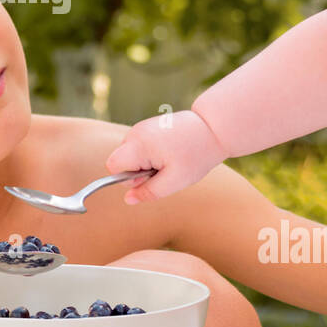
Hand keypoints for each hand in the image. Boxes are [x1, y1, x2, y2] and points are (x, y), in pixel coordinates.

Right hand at [105, 110, 225, 203]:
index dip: (127, 178)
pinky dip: (150, 154)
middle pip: (121, 160)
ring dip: (145, 163)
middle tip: (165, 170)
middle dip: (137, 171)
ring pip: (130, 154)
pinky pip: (139, 147)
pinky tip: (170, 151)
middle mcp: (136, 132)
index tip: (149, 177)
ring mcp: (142, 127)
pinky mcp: (149, 126)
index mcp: (139, 144)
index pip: (113, 165)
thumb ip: (149, 192)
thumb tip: (128, 200)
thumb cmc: (196, 155)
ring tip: (170, 159)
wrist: (214, 128)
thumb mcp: (174, 181)